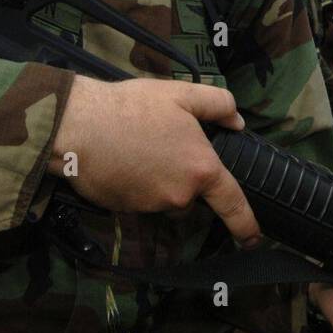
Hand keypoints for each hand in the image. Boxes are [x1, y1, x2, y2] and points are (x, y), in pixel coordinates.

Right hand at [50, 76, 260, 246]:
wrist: (78, 126)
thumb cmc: (133, 108)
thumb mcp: (183, 95)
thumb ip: (219, 105)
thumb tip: (237, 122)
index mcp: (201, 169)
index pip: (233, 204)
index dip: (246, 224)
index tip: (254, 237)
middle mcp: (179, 194)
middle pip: (192, 194)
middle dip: (184, 176)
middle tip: (163, 143)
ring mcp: (150, 206)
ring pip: (165, 197)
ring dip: (159, 179)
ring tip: (139, 147)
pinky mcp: (125, 210)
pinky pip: (140, 199)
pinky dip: (136, 183)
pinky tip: (123, 159)